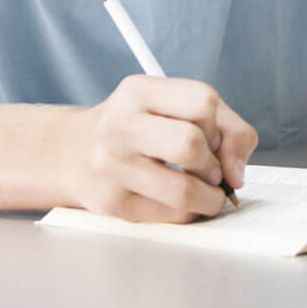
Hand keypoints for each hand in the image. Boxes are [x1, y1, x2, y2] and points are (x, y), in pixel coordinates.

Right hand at [66, 75, 256, 221]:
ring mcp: (111, 167)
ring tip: (204, 190)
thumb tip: (237, 171)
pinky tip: (181, 200)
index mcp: (138, 91)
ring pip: (184, 190)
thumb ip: (222, 125)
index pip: (203, 101)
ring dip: (209, 196)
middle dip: (213, 164)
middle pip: (191, 144)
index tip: (218, 142)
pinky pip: (170, 215)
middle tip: (211, 170)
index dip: (222, 127)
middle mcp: (120, 126)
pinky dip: (189, 211)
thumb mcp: (169, 106)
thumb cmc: (133, 127)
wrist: (69, 152)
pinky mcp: (111, 203)